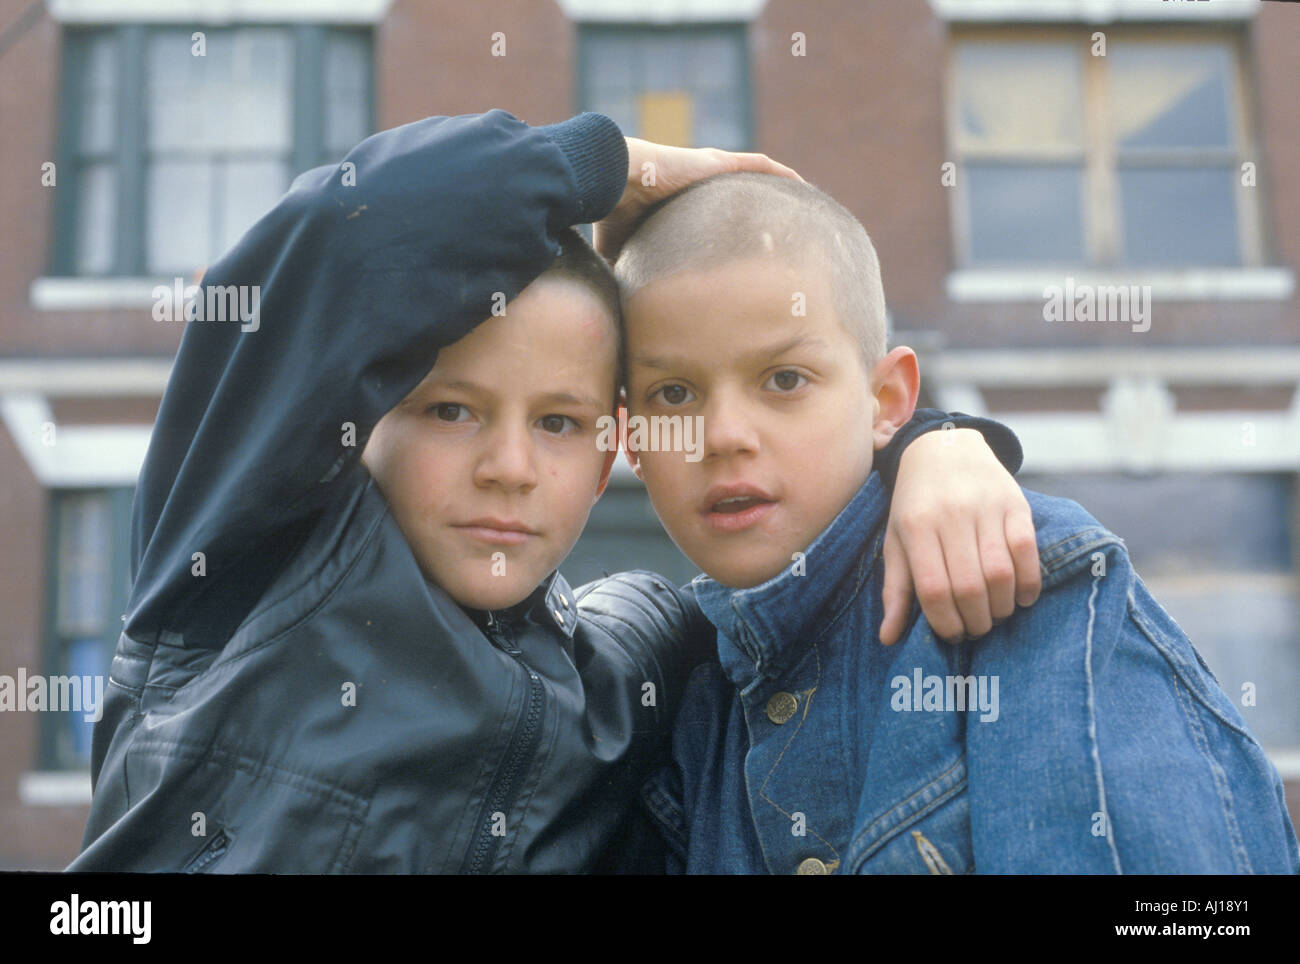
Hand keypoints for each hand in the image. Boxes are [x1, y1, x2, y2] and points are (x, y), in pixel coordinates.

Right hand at [593, 137, 802, 261]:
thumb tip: (620, 309)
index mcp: (677, 201)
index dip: (728, 227)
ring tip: (804, 206)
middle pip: (737, 194)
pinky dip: (780, 173)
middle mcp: (698, 182)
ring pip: (754, 176)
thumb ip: (626, 273)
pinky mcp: (717, 161)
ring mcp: (709, 169)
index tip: (745, 246)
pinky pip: (759, 164)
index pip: (712, 214)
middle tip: (781, 232)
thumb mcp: (620, 250)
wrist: (608, 180)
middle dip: (758, 208)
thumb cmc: (610, 213)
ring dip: (776, 189)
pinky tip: (801, 185)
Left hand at [879, 428, 1040, 644]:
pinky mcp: (1015, 503)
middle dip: (976, 620)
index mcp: (915, 526)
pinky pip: (1027, 550)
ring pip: (1000, 572)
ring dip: (1002, 606)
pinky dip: (1029, 582)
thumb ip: (895, 590)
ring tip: (996, 615)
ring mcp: (984, 507)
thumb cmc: (915, 504)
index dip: (945, 622)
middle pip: (969, 586)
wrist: (944, 448)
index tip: (952, 635)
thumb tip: (888, 639)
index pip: (933, 589)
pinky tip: (1022, 598)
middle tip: (977, 629)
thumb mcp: (897, 540)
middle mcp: (950, 515)